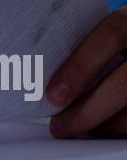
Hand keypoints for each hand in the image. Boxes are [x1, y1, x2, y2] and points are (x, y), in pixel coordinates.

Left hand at [47, 10, 126, 136]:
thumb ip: (87, 45)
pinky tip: (102, 129)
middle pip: (124, 83)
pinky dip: (120, 128)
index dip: (80, 67)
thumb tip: (41, 75)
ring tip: (76, 130)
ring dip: (105, 125)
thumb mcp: (111, 29)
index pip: (109, 36)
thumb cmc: (119, 36)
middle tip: (59, 126)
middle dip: (89, 109)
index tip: (53, 95)